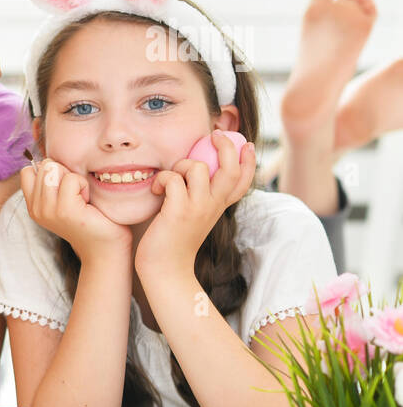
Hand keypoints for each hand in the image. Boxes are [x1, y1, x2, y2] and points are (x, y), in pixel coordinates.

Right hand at [21, 158, 131, 262]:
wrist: (105, 248)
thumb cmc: (90, 220)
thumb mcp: (63, 200)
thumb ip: (51, 183)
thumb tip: (49, 160)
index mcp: (33, 206)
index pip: (28, 171)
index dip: (50, 171)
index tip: (64, 189)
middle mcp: (36, 209)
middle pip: (45, 166)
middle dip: (64, 173)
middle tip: (76, 195)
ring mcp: (48, 210)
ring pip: (55, 169)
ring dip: (74, 179)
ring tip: (81, 199)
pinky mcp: (65, 210)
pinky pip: (72, 179)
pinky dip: (84, 186)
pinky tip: (88, 203)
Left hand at [136, 130, 255, 274]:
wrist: (165, 270)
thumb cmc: (173, 241)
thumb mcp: (193, 216)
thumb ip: (199, 197)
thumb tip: (193, 172)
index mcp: (219, 206)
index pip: (244, 180)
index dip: (249, 160)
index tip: (247, 144)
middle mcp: (213, 205)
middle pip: (230, 167)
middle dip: (225, 145)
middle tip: (214, 135)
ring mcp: (198, 207)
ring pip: (196, 167)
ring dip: (180, 165)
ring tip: (170, 178)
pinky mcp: (178, 211)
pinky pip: (172, 178)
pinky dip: (162, 179)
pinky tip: (157, 191)